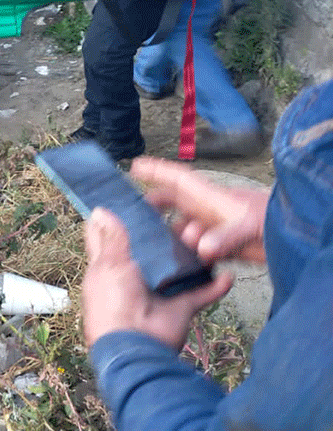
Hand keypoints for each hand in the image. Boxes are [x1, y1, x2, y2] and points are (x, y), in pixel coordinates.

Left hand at [82, 208, 232, 348]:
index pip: (109, 238)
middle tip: (181, 211)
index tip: (128, 198)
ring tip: (205, 234)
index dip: (114, 219)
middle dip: (164, 233)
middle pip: (150, 249)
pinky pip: (201, 293)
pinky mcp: (180, 306)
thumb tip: (99, 210)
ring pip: (179, 267)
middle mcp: (134, 276)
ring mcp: (159, 291)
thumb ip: (111, 239)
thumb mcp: (110, 265)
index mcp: (110, 266)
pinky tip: (228, 274)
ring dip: (193, 255)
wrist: (137, 344)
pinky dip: (215, 286)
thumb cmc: (114, 303)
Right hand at [131, 156, 268, 263]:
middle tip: (134, 217)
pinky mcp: (224, 247)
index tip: (134, 166)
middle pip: (174, 204)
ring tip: (157, 251)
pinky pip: (198, 250)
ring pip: (184, 230)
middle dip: (155, 208)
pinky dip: (189, 256)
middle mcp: (209, 211)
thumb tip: (201, 248)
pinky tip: (181, 266)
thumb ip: (225, 237)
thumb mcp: (249, 225)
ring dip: (173, 240)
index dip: (156, 172)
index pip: (178, 180)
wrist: (298, 240)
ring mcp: (216, 229)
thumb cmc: (275, 222)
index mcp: (211, 198)